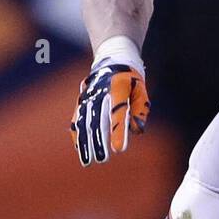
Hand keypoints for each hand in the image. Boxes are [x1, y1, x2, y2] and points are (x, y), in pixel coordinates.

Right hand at [71, 41, 149, 165]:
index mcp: (118, 87)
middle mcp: (100, 91)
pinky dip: (78, 134)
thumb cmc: (131, 79)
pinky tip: (80, 149)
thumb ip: (140, 110)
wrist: (112, 57)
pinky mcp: (82, 99)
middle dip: (99, 141)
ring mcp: (89, 95)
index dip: (118, 131)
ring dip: (86, 142)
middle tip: (103, 160)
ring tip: (88, 160)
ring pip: (85, 122)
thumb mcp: (141, 90)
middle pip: (98, 120)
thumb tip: (136, 131)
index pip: (118, 113)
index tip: (118, 149)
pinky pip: (78, 119)